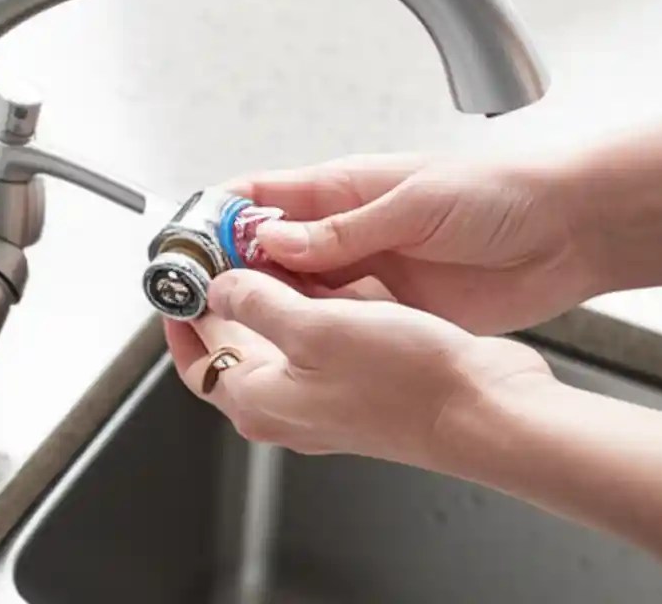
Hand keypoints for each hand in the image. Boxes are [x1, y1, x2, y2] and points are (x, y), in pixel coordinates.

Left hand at [165, 269, 553, 469]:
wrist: (484, 410)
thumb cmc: (406, 382)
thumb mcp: (313, 327)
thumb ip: (255, 302)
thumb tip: (220, 287)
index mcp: (259, 402)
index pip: (195, 360)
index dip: (180, 317)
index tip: (176, 280)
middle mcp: (287, 406)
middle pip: (235, 346)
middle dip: (224, 297)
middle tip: (220, 253)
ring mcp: (324, 397)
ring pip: (279, 338)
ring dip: (270, 296)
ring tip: (264, 252)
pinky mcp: (359, 383)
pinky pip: (319, 339)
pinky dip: (312, 306)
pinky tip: (321, 274)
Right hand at [229, 154, 596, 333]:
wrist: (567, 233)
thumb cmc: (499, 195)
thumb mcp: (413, 204)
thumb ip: (342, 229)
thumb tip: (276, 241)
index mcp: (343, 189)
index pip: (260, 197)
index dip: (217, 216)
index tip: (185, 242)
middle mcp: (345, 231)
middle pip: (264, 250)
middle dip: (227, 268)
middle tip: (196, 295)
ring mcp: (363, 272)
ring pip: (292, 291)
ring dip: (263, 303)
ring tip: (230, 322)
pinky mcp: (388, 310)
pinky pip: (333, 323)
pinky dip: (305, 331)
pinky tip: (286, 342)